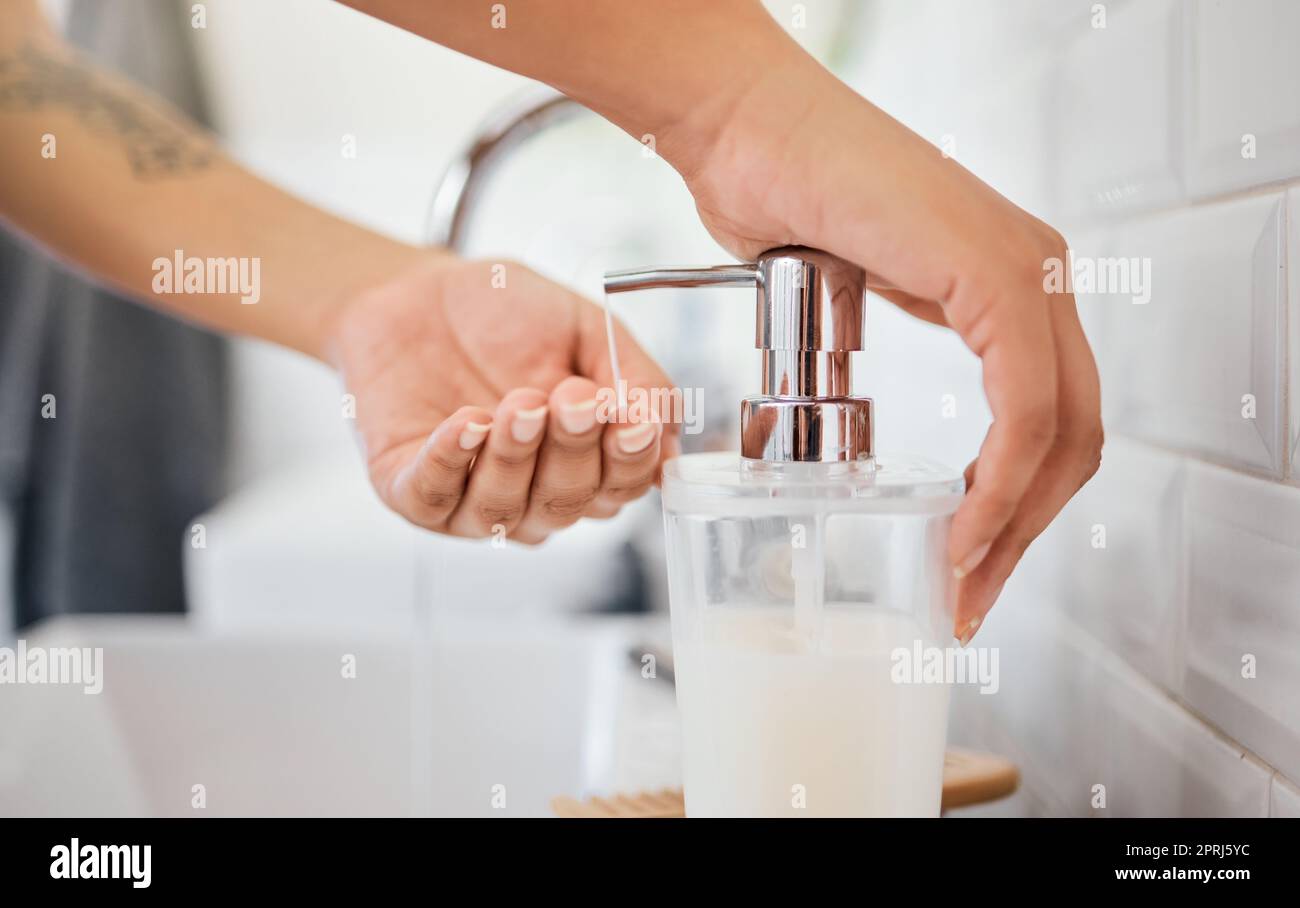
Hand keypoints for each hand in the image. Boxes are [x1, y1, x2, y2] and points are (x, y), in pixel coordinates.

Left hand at [326, 255, 677, 543]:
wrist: (421, 292)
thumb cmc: (507, 315)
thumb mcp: (586, 329)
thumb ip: (633, 375)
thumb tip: (661, 426)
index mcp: (587, 461)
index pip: (622, 486)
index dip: (630, 460)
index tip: (631, 420)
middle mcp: (535, 493)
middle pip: (568, 502)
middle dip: (572, 451)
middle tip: (570, 398)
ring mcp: (474, 500)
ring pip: (504, 510)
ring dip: (515, 458)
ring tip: (518, 403)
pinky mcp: (412, 493)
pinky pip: (434, 498)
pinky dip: (451, 463)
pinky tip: (466, 423)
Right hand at [667, 51, 1101, 641]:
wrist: (744, 135)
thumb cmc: (777, 202)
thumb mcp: (853, 294)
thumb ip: (895, 337)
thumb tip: (873, 396)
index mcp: (1010, 281)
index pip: (1052, 420)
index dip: (1019, 507)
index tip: (967, 568)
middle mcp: (1034, 274)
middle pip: (1072, 438)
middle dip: (1022, 533)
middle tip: (967, 595)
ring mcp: (1022, 269)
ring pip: (1061, 431)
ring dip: (1013, 522)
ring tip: (958, 578)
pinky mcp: (991, 271)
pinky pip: (1024, 406)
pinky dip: (1000, 481)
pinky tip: (960, 523)